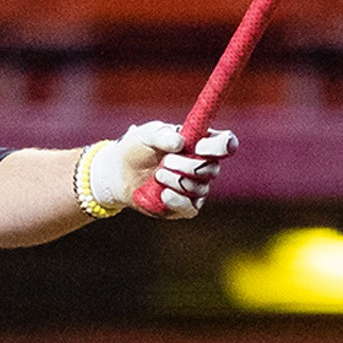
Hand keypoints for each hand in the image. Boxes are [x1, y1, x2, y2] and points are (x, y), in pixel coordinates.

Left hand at [90, 121, 238, 218]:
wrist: (117, 172)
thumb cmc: (136, 148)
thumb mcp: (145, 135)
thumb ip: (162, 135)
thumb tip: (180, 143)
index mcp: (200, 143)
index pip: (225, 143)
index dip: (222, 145)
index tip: (201, 147)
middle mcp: (203, 165)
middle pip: (212, 168)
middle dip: (188, 165)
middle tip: (165, 161)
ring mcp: (195, 188)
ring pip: (200, 188)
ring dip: (176, 180)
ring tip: (157, 174)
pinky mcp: (184, 207)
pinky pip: (190, 208)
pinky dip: (177, 200)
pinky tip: (164, 194)